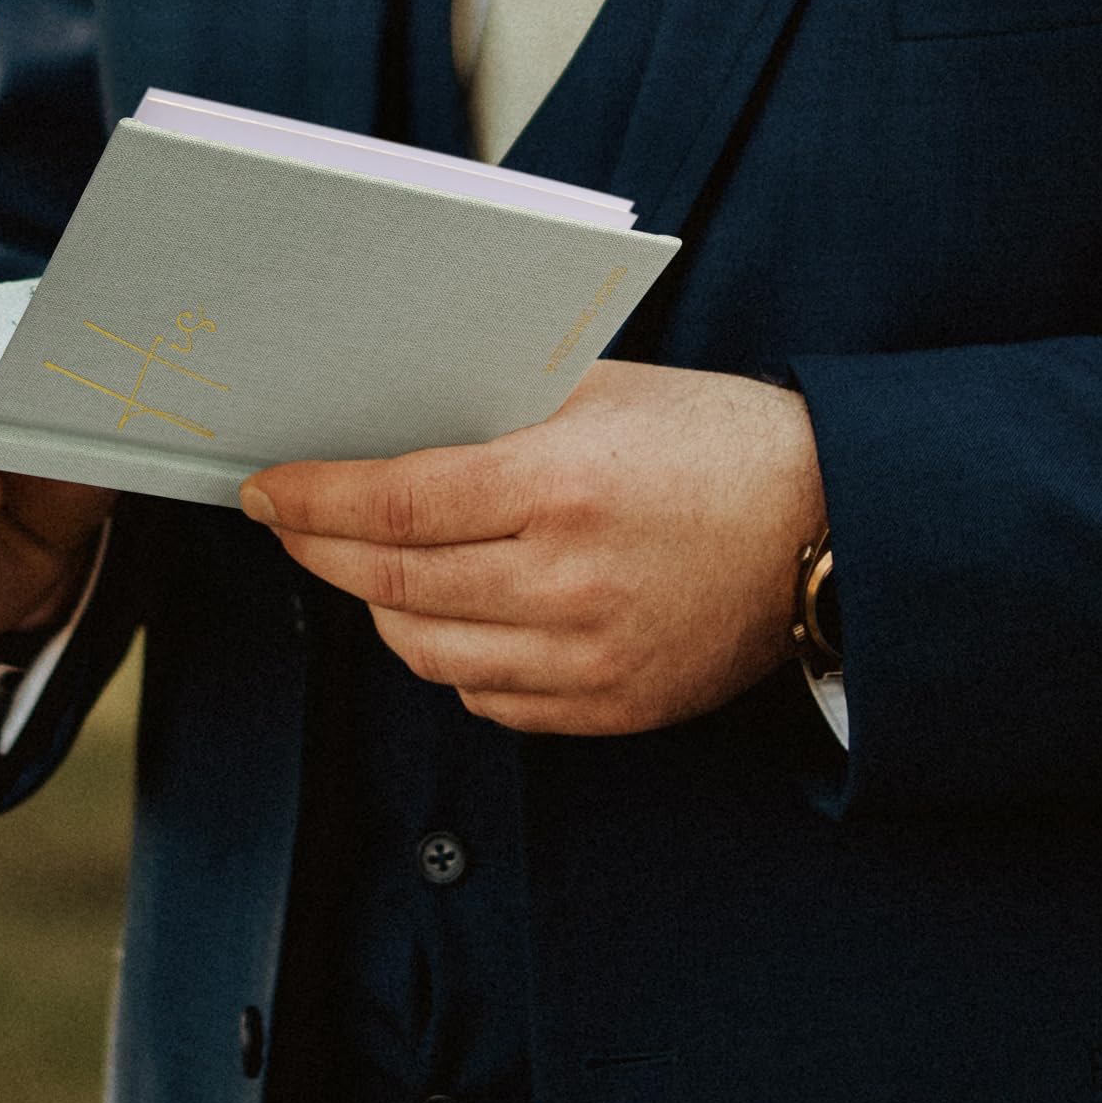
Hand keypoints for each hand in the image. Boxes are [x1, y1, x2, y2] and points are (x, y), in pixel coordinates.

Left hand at [241, 360, 825, 733]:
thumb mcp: (609, 393)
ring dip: (381, 612)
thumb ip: (501, 410)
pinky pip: (492, 701)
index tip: (269, 490)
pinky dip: (454, 660)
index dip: (313, 501)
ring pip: (431, 655)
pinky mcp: (615, 709)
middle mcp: (569, 584)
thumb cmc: (722, 441)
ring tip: (372, 573)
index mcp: (562, 486)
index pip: (392, 506)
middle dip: (324, 556)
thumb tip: (392, 429)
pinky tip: (455, 618)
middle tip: (294, 529)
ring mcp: (591, 659)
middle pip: (395, 588)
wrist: (833, 523)